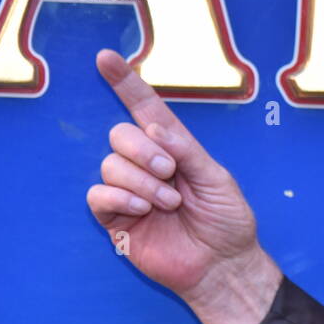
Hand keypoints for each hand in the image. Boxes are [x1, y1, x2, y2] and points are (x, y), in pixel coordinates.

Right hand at [87, 50, 280, 323]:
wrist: (222, 265)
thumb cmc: (227, 221)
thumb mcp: (217, 179)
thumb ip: (186, 151)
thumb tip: (155, 129)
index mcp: (174, 149)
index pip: (145, 110)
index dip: (126, 84)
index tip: (106, 58)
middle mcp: (147, 166)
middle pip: (120, 134)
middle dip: (143, 149)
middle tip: (170, 172)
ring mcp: (129, 191)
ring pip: (110, 164)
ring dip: (140, 180)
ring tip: (168, 202)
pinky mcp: (116, 219)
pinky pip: (96, 195)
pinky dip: (119, 197)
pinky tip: (143, 210)